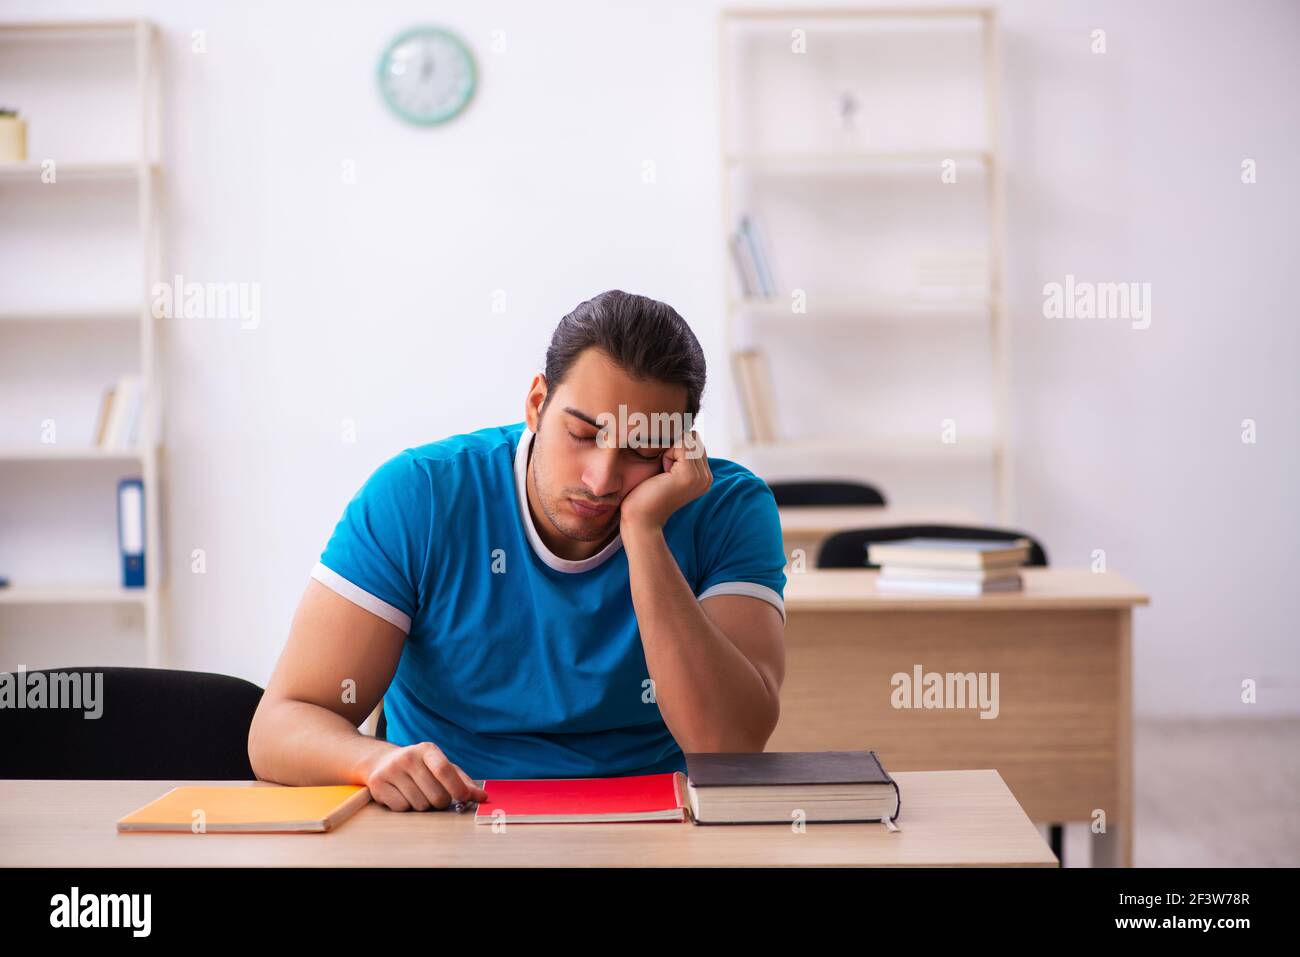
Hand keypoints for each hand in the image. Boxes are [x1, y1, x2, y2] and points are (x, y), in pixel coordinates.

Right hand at [359, 741, 488, 811]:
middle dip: (440, 802)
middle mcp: (408, 757)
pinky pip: (401, 808)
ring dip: (423, 806)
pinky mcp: (378, 784)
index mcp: (427, 750)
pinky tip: (402, 795)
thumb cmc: (420, 768)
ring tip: (417, 793)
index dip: (457, 787)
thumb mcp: (441, 766)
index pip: (444, 770)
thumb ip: (462, 781)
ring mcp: (391, 770)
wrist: (382, 762)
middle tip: (436, 796)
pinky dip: (406, 808)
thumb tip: (482, 796)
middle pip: (436, 795)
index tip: (463, 798)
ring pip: (419, 805)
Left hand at [619, 429, 711, 532]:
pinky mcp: (690, 475)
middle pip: (693, 437)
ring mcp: (701, 477)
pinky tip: (662, 474)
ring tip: (663, 474)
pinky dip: (667, 454)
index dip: (675, 447)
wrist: (640, 520)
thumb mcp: (666, 470)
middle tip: (663, 472)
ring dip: (669, 450)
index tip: (664, 470)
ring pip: (688, 438)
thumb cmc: (645, 495)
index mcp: (703, 476)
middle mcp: (707, 477)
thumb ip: (678, 454)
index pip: (694, 440)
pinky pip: (681, 444)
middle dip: (673, 447)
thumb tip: (680, 428)